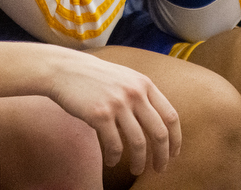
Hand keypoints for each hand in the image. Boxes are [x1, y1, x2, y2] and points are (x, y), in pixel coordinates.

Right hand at [46, 51, 181, 175]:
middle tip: (160, 169)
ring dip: (139, 162)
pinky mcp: (100, 115)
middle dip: (162, 156)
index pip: (171, 116)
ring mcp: (118, 104)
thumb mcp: (126, 78)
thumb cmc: (96, 77)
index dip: (175, 138)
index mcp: (145, 84)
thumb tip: (158, 123)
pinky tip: (112, 162)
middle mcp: (135, 93)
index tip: (173, 153)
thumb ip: (142, 94)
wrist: (66, 69)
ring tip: (136, 170)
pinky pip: (114, 145)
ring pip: (138, 143)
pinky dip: (115, 158)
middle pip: (159, 133)